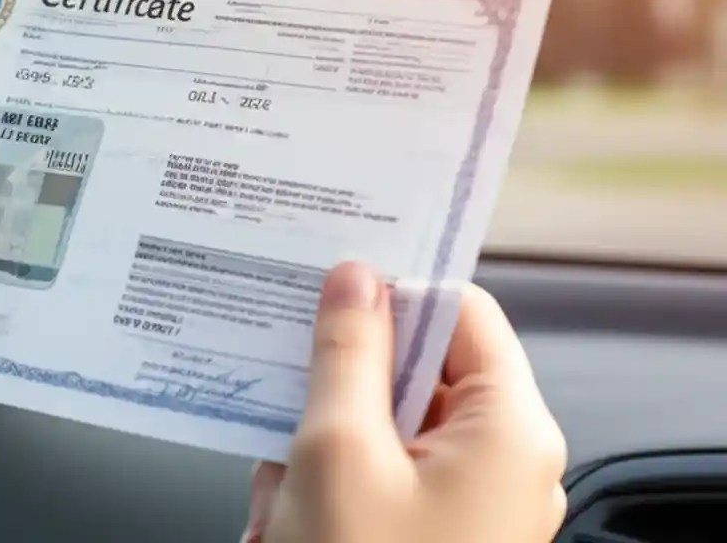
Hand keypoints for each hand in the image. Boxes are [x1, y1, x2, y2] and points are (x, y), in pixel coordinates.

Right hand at [242, 262, 566, 542]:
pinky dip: (327, 484)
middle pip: (418, 371)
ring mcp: (469, 502)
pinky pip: (377, 475)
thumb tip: (354, 279)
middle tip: (291, 399)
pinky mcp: (435, 532)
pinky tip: (289, 520)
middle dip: (342, 388)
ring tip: (287, 496)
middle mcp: (502, 461)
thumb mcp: (337, 450)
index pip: (461, 312)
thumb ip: (345, 350)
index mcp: (509, 429)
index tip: (332, 283)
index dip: (396, 290)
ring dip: (321, 446)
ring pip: (384, 426)